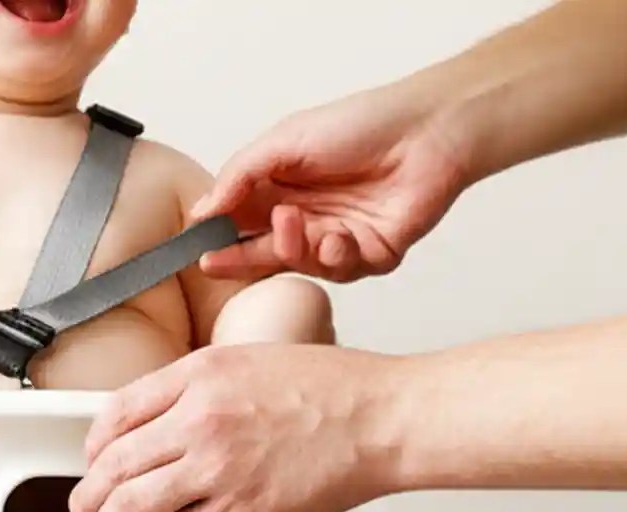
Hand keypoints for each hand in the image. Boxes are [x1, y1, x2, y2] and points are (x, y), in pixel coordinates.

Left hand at [70, 343, 401, 511]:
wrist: (380, 418)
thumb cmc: (329, 388)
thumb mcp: (248, 359)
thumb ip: (198, 385)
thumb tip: (158, 418)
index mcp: (198, 374)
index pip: (115, 412)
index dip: (93, 443)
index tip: (92, 458)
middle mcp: (198, 419)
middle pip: (113, 463)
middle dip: (89, 492)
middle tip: (84, 506)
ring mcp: (217, 467)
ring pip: (132, 504)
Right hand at [192, 84, 470, 281]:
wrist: (429, 131)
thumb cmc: (361, 124)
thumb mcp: (284, 141)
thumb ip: (239, 176)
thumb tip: (202, 209)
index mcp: (280, 188)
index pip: (238, 222)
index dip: (217, 238)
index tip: (197, 249)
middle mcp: (306, 216)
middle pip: (263, 252)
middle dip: (239, 260)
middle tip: (215, 261)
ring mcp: (338, 237)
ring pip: (300, 266)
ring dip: (292, 250)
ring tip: (298, 223)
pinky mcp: (372, 253)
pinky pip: (343, 272)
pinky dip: (337, 258)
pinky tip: (340, 237)